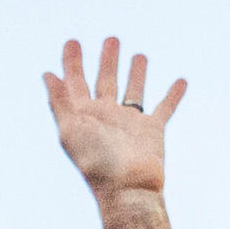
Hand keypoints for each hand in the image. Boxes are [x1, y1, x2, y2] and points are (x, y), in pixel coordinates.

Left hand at [44, 36, 185, 200]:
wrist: (127, 188)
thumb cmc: (97, 161)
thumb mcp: (71, 129)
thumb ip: (60, 102)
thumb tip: (48, 75)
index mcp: (84, 116)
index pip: (75, 83)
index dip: (72, 62)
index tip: (72, 41)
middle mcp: (106, 117)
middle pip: (105, 81)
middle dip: (107, 60)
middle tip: (111, 39)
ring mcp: (130, 123)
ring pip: (134, 91)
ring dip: (136, 73)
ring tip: (139, 54)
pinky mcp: (152, 130)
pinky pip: (165, 107)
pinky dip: (173, 95)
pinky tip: (181, 81)